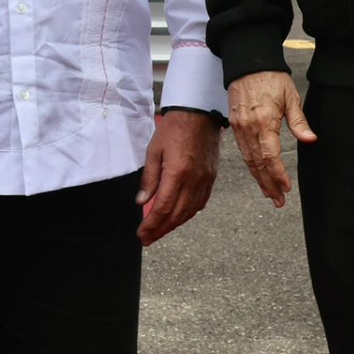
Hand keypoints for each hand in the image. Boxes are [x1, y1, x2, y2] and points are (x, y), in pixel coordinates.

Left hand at [136, 111, 220, 244]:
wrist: (199, 113)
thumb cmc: (173, 128)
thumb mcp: (154, 150)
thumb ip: (150, 178)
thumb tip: (141, 202)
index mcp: (178, 173)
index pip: (164, 207)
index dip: (152, 224)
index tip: (141, 234)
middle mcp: (194, 181)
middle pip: (177, 215)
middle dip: (161, 230)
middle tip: (147, 239)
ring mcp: (205, 180)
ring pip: (190, 212)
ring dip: (174, 225)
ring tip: (160, 232)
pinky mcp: (211, 178)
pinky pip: (200, 203)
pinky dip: (188, 214)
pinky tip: (178, 217)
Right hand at [228, 71, 316, 207]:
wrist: (246, 64)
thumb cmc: (271, 78)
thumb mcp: (290, 96)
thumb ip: (299, 121)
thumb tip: (311, 140)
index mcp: (264, 121)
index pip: (270, 156)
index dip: (278, 175)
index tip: (286, 189)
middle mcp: (249, 127)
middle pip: (258, 163)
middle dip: (269, 184)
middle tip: (278, 200)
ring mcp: (239, 127)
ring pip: (249, 160)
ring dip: (259, 178)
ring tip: (270, 193)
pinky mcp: (235, 125)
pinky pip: (243, 150)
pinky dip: (251, 165)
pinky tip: (258, 174)